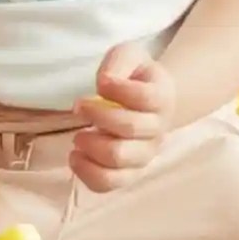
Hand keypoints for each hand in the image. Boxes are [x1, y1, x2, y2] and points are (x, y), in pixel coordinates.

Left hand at [70, 42, 176, 191]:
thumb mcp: (129, 56)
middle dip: (98, 116)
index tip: (100, 82)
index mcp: (162, 98)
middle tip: (79, 107)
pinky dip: (87, 172)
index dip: (118, 89)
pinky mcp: (128, 174)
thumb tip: (104, 84)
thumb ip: (118, 62)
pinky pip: (109, 184)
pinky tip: (75, 156)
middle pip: (130, 129)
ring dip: (91, 146)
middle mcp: (158, 130)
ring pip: (119, 160)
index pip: (145, 97)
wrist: (149, 103)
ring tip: (78, 136)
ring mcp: (145, 155)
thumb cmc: (134, 78)